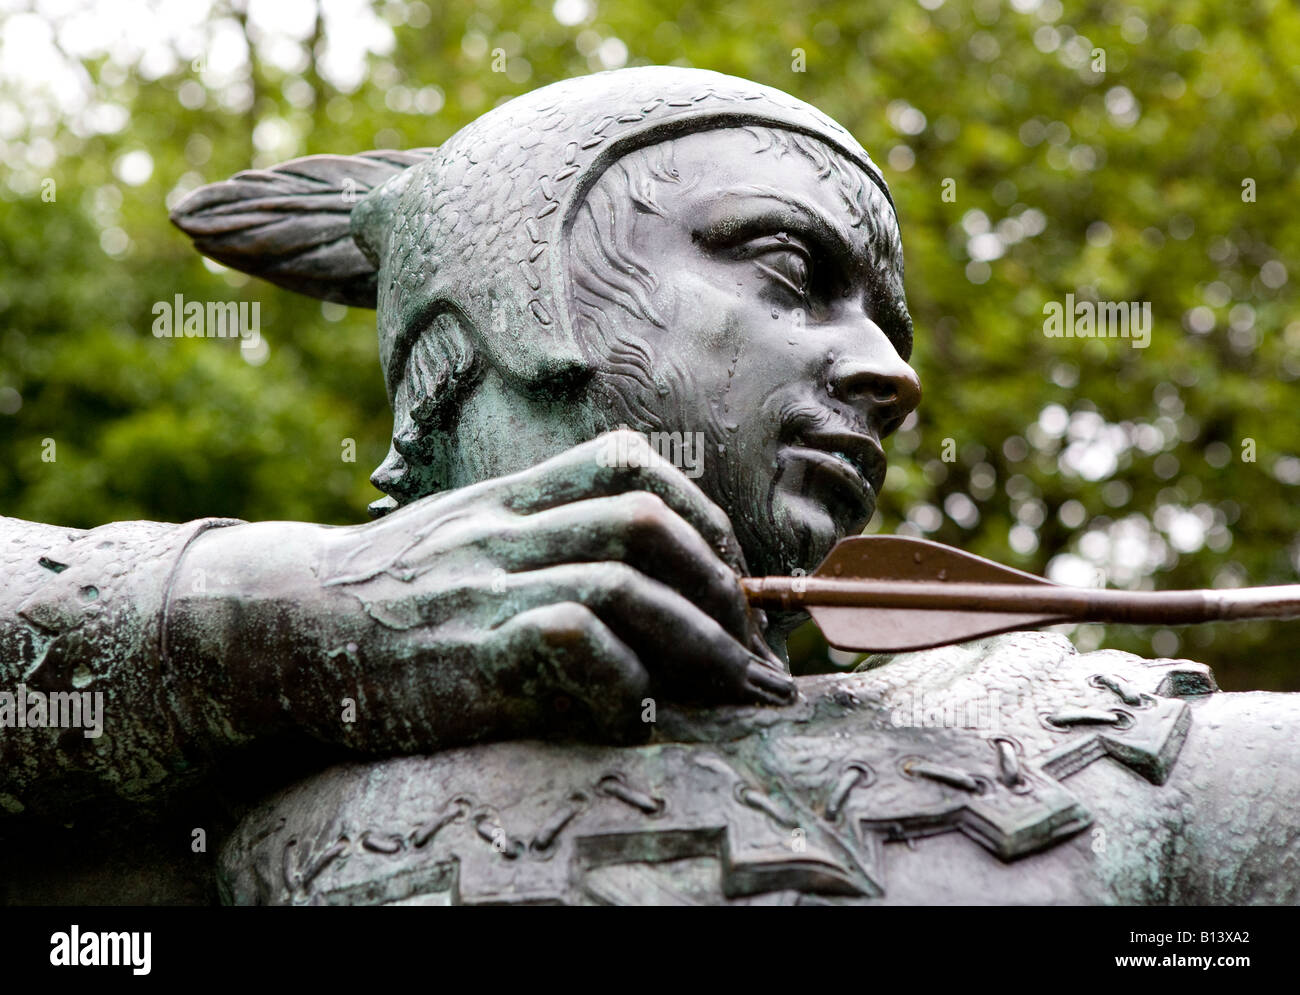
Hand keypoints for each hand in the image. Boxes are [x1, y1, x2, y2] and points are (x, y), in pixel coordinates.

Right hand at [169, 431, 794, 754]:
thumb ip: (543, 534)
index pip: (627, 463)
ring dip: (701, 639)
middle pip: (644, 521)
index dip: (701, 514)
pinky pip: (573, 637)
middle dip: (723, 585)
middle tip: (756, 644)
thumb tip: (645, 578)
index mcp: (510, 497)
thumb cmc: (390, 590)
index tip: (735, 572)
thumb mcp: (466, 534)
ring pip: (625, 580)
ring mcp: (486, 585)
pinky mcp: (468, 651)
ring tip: (737, 686)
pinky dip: (624, 677)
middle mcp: (505, 529)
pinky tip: (638, 712)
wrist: (282, 622)